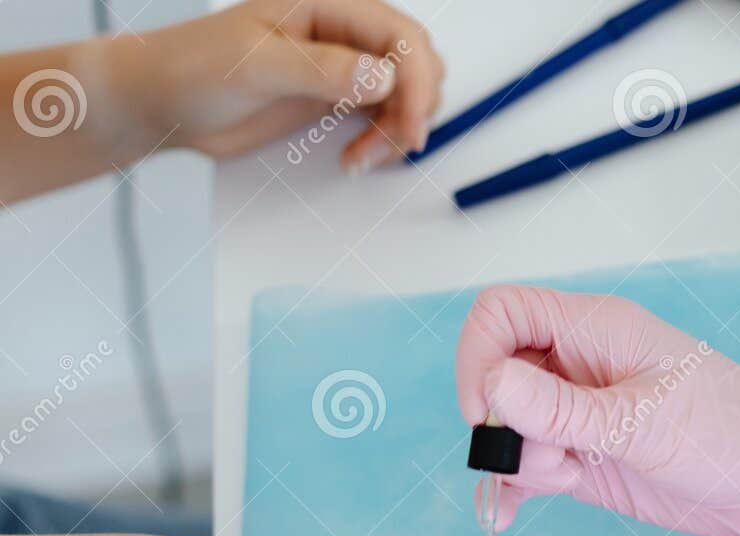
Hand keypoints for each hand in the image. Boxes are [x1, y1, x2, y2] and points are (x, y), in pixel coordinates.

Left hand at [119, 0, 443, 170]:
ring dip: (399, 131)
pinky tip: (355, 158)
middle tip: (388, 148)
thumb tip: (384, 76)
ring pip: (407, 94)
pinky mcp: (337, 98)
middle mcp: (342, 30)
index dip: (417, 82)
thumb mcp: (255, 66)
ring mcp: (343, 65)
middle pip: (416, 64)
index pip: (401, 36)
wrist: (166, 102)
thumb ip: (321, 68)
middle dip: (414, 109)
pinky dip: (383, 142)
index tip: (410, 129)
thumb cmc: (194, 69)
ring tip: (361, 159)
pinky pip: (385, 117)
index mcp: (327, 4)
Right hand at [456, 285, 739, 535]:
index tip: (492, 413)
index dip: (480, 357)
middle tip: (543, 458)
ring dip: (514, 460)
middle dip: (500, 421)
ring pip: (511, 426)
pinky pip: (531, 465)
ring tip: (564, 479)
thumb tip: (493, 385)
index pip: (502, 313)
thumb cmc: (734, 433)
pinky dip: (514, 487)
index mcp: (596, 330)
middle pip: (497, 374)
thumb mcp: (643, 421)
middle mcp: (581, 367)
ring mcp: (584, 415)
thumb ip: (565, 409)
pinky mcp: (591, 458)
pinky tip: (507, 515)